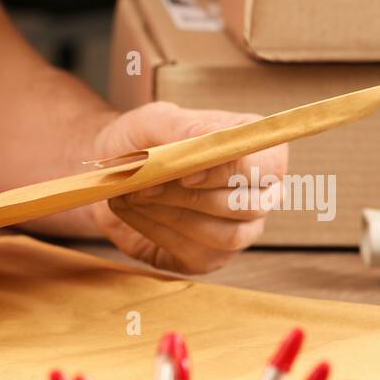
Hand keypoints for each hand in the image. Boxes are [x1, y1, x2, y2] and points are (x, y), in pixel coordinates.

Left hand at [88, 102, 288, 273]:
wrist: (110, 174)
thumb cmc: (141, 142)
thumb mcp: (153, 122)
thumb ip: (181, 127)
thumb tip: (203, 137)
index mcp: (258, 150)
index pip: (269, 165)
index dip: (230, 172)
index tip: (186, 174)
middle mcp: (259, 193)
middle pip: (249, 206)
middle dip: (193, 198)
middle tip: (146, 186)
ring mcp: (238, 230)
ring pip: (227, 236)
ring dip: (174, 216)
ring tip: (136, 195)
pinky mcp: (207, 258)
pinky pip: (196, 255)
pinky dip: (157, 232)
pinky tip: (133, 211)